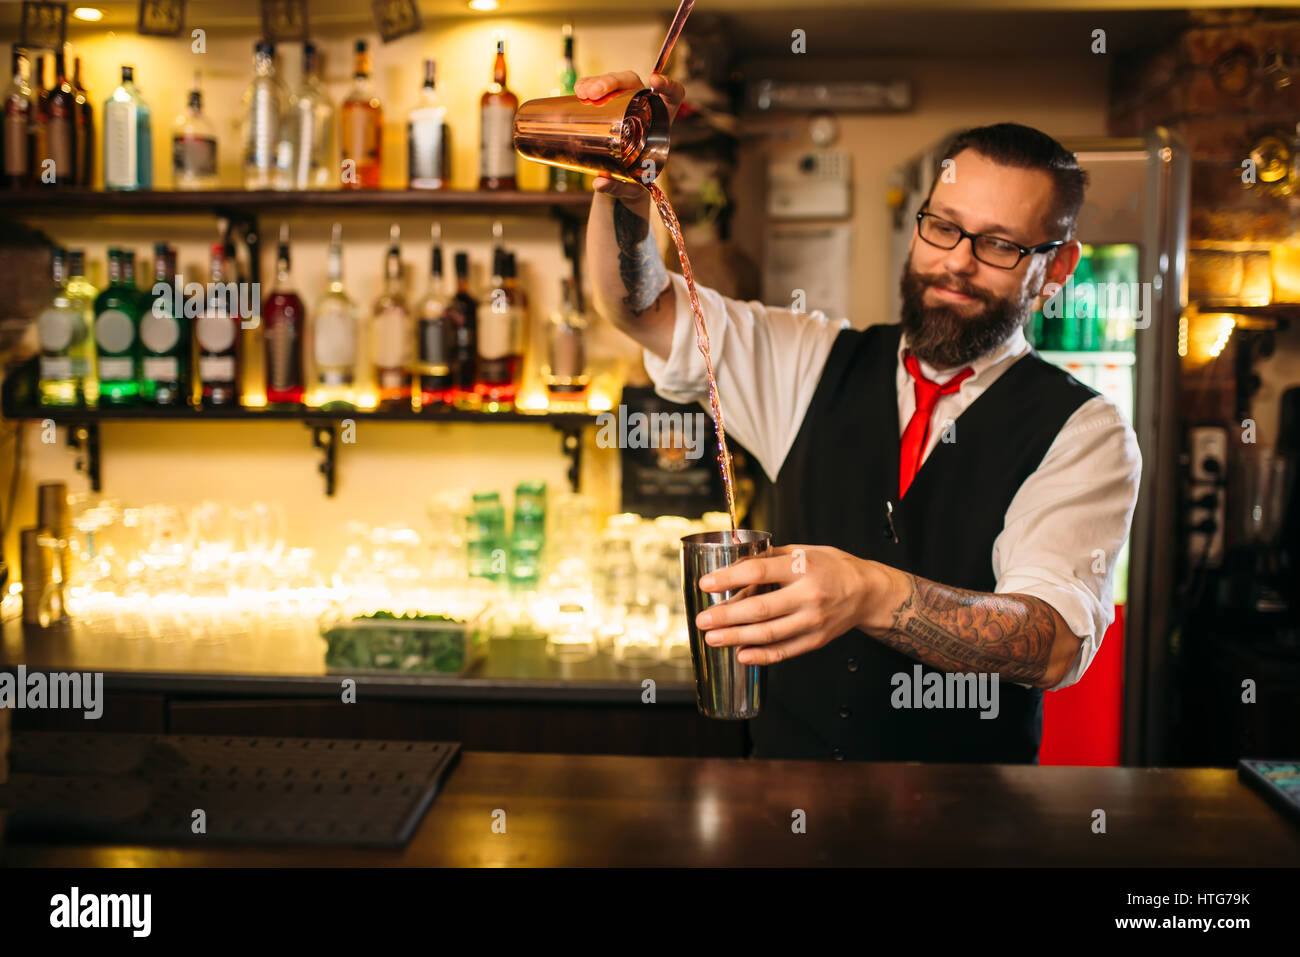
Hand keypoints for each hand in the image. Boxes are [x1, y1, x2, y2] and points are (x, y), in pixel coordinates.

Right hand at [573, 70, 684, 201]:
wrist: (624, 177)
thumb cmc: (635, 178)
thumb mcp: (631, 185)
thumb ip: (619, 187)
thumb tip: (599, 182)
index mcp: (661, 120)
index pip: (674, 94)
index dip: (669, 84)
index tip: (654, 82)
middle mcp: (644, 105)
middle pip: (633, 82)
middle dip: (614, 82)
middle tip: (596, 93)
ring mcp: (625, 101)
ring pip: (615, 82)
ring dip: (598, 82)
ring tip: (583, 93)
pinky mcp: (607, 102)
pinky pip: (597, 87)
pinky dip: (587, 86)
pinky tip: (579, 91)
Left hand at [693, 545, 882, 665]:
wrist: (867, 592)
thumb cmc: (831, 567)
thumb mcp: (802, 551)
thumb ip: (768, 558)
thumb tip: (732, 568)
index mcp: (803, 567)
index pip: (758, 572)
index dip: (728, 579)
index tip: (705, 584)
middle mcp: (808, 595)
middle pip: (759, 608)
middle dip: (725, 616)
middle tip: (702, 620)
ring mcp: (813, 621)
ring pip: (768, 634)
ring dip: (735, 637)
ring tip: (712, 638)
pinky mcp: (816, 640)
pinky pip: (784, 651)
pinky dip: (760, 655)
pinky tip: (740, 654)